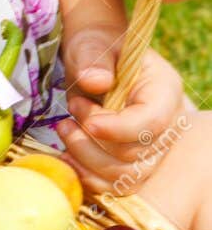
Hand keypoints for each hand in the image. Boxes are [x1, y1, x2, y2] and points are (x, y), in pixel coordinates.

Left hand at [59, 31, 187, 195]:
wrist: (93, 61)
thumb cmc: (95, 48)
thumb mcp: (91, 44)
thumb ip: (94, 59)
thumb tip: (95, 81)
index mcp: (164, 90)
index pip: (151, 122)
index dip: (118, 128)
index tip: (86, 121)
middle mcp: (166, 125)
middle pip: (136, 154)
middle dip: (93, 140)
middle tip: (68, 115)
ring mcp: (152, 149)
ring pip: (125, 175)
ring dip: (86, 159)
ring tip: (63, 130)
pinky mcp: (133, 163)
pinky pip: (116, 186)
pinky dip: (89, 177)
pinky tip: (66, 159)